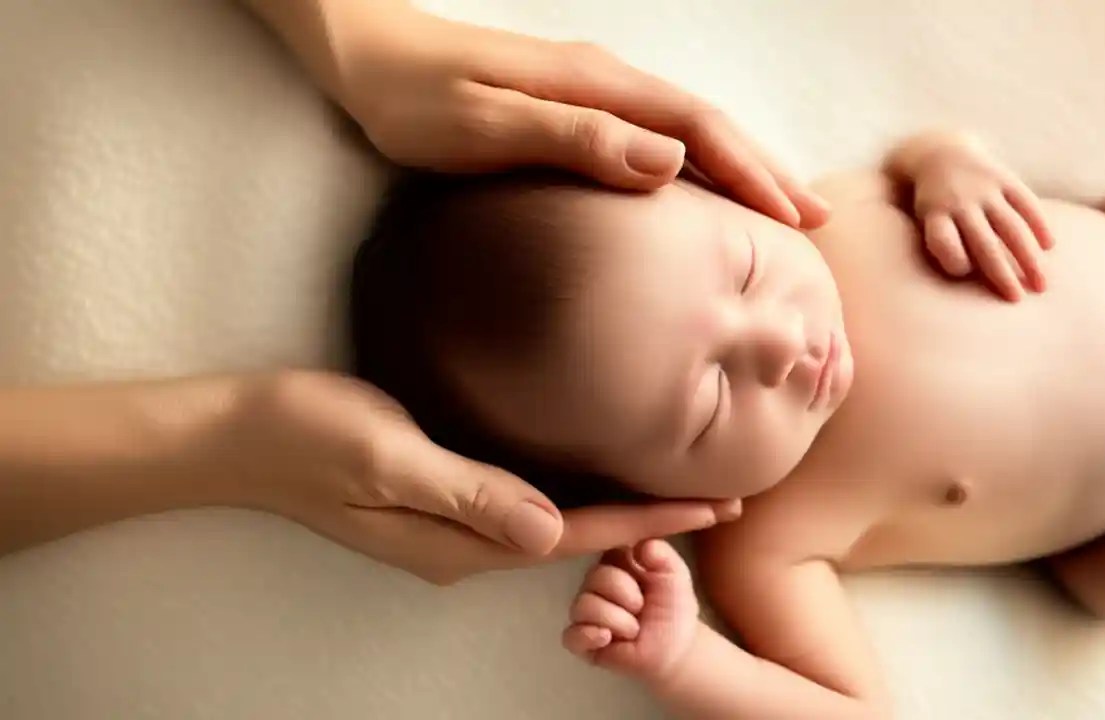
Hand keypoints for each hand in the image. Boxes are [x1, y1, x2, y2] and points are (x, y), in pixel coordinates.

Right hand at [208, 371, 739, 584]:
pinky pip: (523, 499)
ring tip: (680, 479)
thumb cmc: (305, 435)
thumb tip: (548, 532)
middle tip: (725, 493)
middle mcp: (464, 544)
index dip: (649, 520)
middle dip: (649, 520)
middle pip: (577, 536)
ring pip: (554, 520)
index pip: (576, 534)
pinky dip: (573, 484)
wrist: (233, 435)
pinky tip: (597, 457)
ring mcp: (450, 523)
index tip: (718, 503)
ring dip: (617, 504)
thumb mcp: (386, 458)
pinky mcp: (439, 495)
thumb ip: (468, 494)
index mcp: (459, 542)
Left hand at [314, 1, 828, 227]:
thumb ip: (575, 140)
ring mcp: (591, 91)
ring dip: (738, 167)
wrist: (364, 53)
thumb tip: (669, 162)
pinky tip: (701, 189)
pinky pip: (656, 135)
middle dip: (764, 170)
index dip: (751, 172)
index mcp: (595, 86)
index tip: (796, 218)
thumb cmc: (414, 96)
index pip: (697, 128)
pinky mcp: (572, 106)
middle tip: (815, 218)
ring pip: (686, 130)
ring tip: (778, 209)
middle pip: (707, 125)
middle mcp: (605, 82)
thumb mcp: (486, 125)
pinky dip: (696, 164)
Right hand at [562, 539, 701, 684]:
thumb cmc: (673, 609)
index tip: (647, 577)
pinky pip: (571, 635)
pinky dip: (588, 636)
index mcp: (616, 563)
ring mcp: (586, 613)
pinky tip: (607, 639)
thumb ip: (662, 554)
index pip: (608, 552)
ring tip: (634, 631)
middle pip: (595, 577)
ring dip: (616, 620)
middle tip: (642, 608)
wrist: (676, 651)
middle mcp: (596, 584)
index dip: (628, 567)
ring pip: (582, 606)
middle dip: (625, 595)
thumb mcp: (675, 576)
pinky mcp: (581, 641)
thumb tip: (641, 544)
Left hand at [909, 140, 1053, 300]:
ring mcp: (985, 190)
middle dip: (1000, 273)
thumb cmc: (933, 204)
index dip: (954, 260)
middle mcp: (961, 203)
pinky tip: (1049, 246)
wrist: (939, 155)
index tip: (965, 274)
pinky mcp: (1005, 179)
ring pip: (1011, 227)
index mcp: (935, 215)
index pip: (944, 242)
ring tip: (1041, 284)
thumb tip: (967, 279)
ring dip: (1028, 257)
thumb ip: (941, 246)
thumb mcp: (923, 221)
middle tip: (1016, 299)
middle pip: (983, 243)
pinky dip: (1039, 224)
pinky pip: (1025, 203)